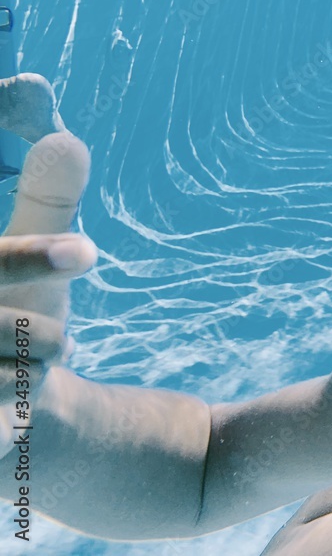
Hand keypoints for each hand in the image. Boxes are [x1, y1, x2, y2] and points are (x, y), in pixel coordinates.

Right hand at [0, 74, 96, 455]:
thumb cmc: (5, 331)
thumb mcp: (22, 270)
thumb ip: (42, 206)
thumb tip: (68, 140)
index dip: (27, 260)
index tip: (87, 254)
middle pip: (0, 324)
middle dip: (39, 335)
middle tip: (62, 345)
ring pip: (2, 376)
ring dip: (28, 378)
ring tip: (29, 379)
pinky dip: (9, 425)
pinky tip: (11, 426)